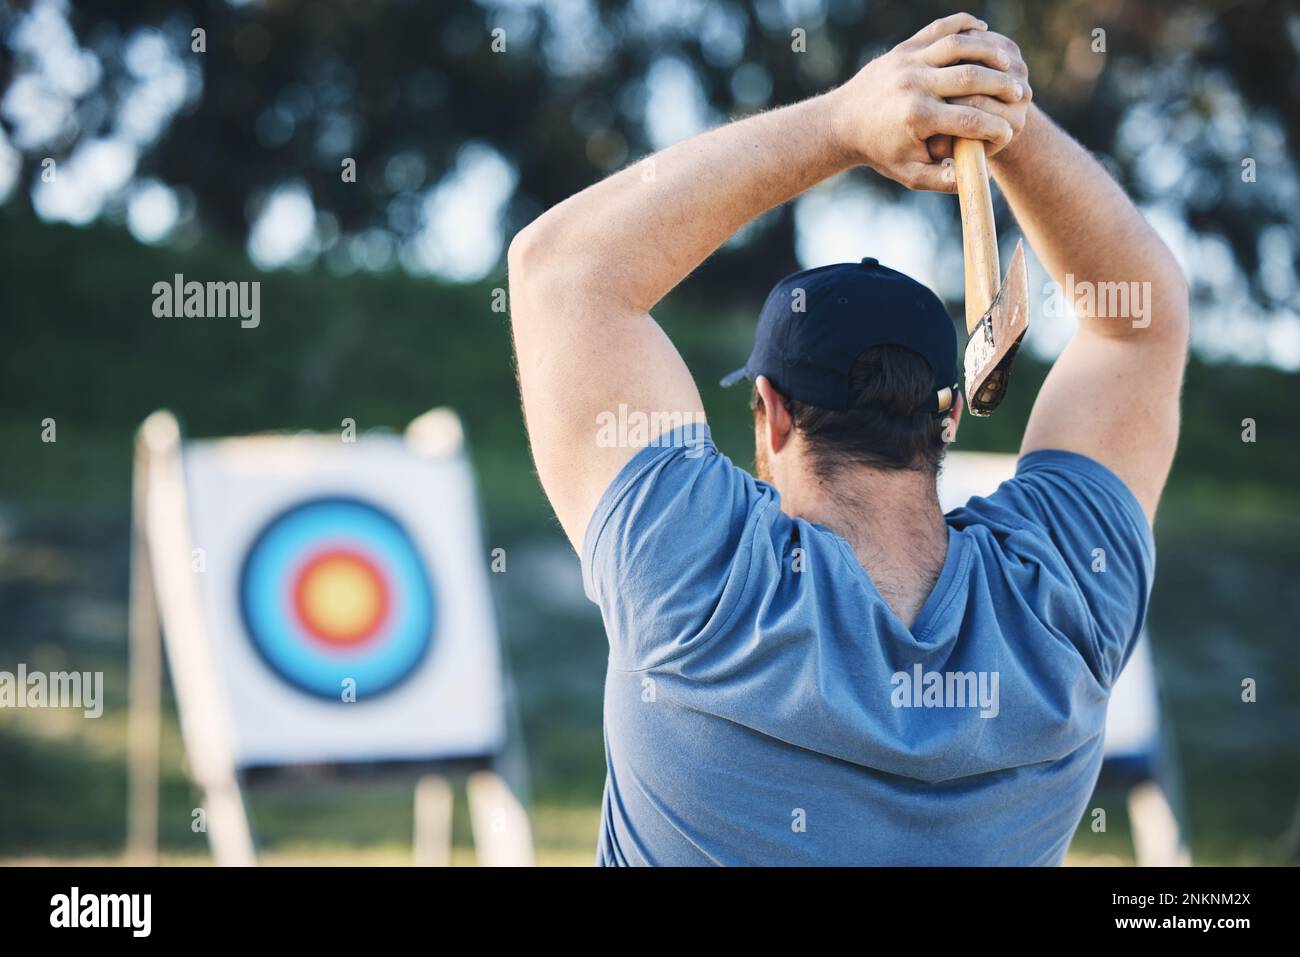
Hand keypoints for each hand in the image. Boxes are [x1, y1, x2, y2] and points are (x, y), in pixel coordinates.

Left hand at [828, 13, 1031, 191]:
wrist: (842, 122)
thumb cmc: (880, 152)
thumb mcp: (908, 174)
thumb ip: (941, 181)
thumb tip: (973, 180)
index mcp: (917, 118)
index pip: (969, 120)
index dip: (995, 128)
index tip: (1009, 133)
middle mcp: (913, 85)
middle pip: (970, 77)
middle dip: (1002, 85)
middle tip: (1021, 94)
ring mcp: (907, 61)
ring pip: (958, 46)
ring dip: (989, 52)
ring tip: (1008, 63)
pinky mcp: (904, 48)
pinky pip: (941, 28)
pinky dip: (965, 26)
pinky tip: (984, 32)